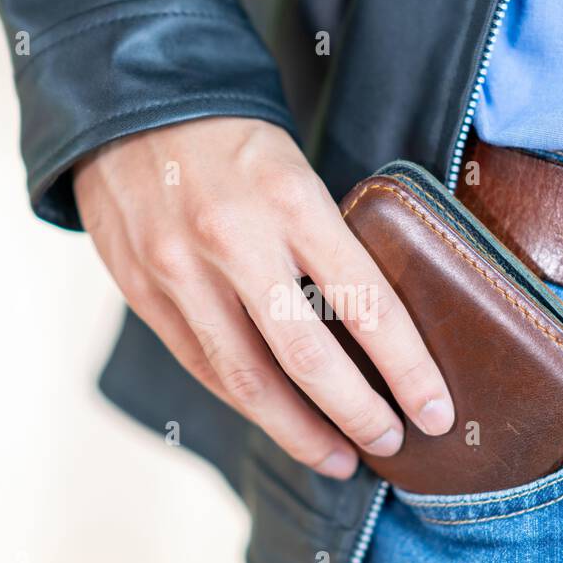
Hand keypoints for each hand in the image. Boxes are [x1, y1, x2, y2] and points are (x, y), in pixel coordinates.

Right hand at [73, 117, 453, 478]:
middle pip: (307, 359)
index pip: (365, 303)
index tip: (436, 410)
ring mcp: (179, 273)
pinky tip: (278, 419)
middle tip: (392, 444)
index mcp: (290, 200)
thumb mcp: (295, 169)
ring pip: (247, 380)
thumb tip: (373, 330)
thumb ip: (324, 242)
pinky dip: (247, 401)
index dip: (407, 368)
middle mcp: (233, 242)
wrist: (126, 104)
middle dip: (358, 414)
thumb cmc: (232, 142)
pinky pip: (204, 366)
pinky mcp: (143, 294)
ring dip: (299, 432)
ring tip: (337, 458)